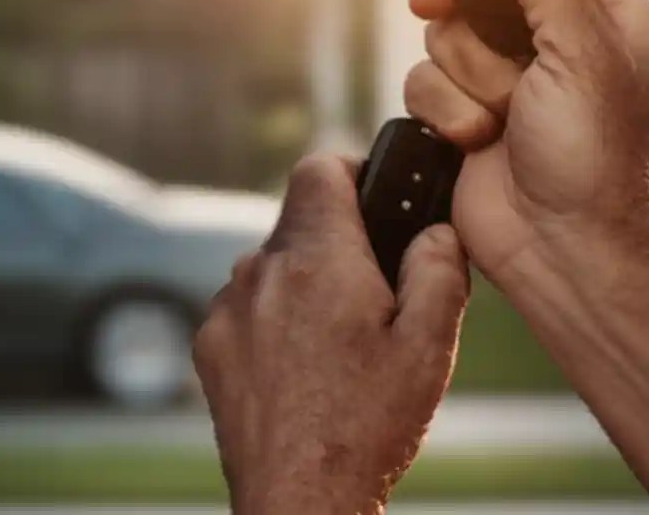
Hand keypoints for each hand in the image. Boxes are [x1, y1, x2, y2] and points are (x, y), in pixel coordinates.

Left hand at [193, 155, 469, 514]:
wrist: (300, 500)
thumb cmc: (367, 426)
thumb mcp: (429, 347)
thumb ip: (438, 268)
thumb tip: (434, 228)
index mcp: (318, 257)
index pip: (319, 166)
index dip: (350, 170)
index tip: (372, 196)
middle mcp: (260, 271)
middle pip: (300, 222)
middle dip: (338, 244)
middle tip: (374, 296)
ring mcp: (227, 309)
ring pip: (272, 268)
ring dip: (303, 287)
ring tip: (339, 347)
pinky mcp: (209, 345)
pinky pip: (246, 309)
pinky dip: (272, 323)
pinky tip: (302, 371)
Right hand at [404, 0, 648, 287]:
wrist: (560, 249)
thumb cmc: (590, 159)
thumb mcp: (583, 50)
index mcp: (602, 14)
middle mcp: (552, 41)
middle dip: (469, 24)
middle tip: (448, 22)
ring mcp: (504, 80)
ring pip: (442, 37)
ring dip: (464, 80)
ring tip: (503, 119)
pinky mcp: (462, 114)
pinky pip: (422, 82)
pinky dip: (444, 113)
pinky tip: (477, 142)